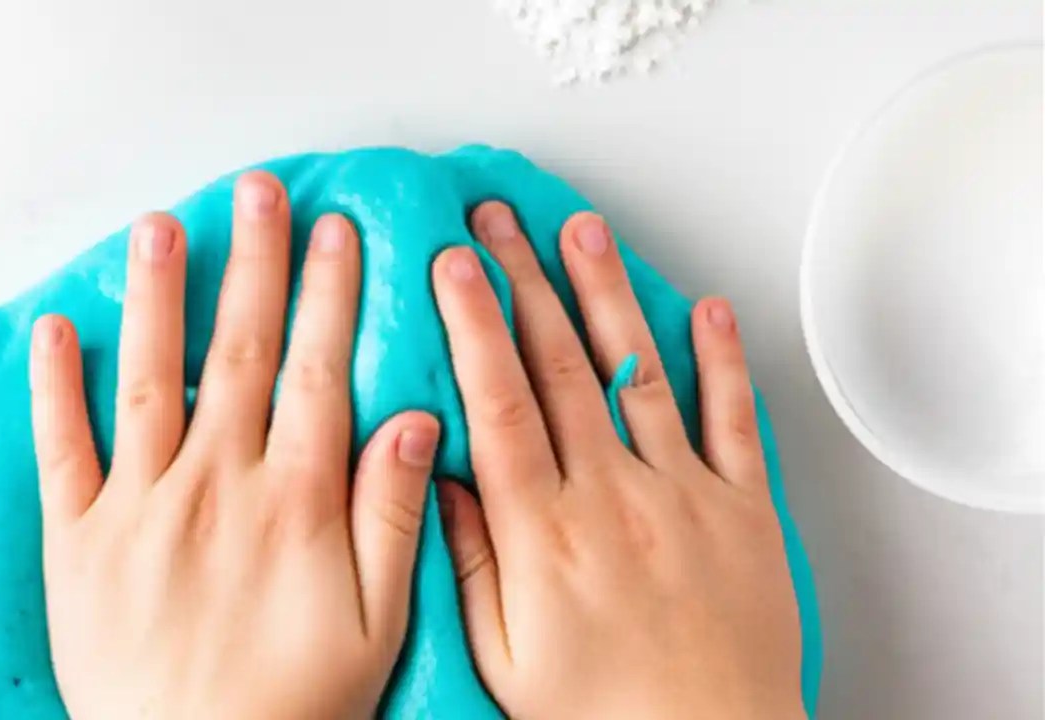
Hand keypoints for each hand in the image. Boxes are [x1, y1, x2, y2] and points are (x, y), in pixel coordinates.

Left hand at [29, 172, 438, 719]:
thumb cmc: (294, 707)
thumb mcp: (376, 626)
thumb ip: (394, 517)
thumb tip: (419, 422)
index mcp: (294, 501)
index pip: (320, 372)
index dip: (331, 294)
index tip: (339, 231)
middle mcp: (216, 484)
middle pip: (240, 353)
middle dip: (254, 265)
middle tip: (259, 194)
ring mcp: (140, 506)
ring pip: (150, 379)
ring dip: (158, 296)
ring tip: (162, 226)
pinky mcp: (78, 540)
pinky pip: (63, 449)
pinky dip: (56, 387)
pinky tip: (59, 328)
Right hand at [432, 203, 804, 719]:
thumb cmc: (602, 716)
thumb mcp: (504, 655)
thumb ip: (468, 561)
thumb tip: (441, 479)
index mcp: (545, 531)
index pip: (499, 400)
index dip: (472, 322)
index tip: (451, 265)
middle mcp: (613, 495)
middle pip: (560, 365)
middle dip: (524, 281)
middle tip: (499, 222)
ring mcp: (683, 493)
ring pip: (638, 372)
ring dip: (607, 293)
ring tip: (584, 231)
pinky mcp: (742, 507)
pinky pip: (733, 419)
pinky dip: (723, 359)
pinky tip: (707, 308)